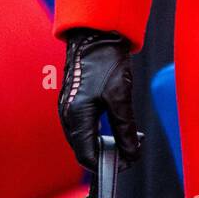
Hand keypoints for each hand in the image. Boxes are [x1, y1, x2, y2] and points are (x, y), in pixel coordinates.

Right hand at [58, 28, 141, 173]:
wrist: (95, 32)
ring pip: (84, 138)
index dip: (107, 164)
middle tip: (131, 150)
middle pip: (84, 149)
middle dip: (108, 154)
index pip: (87, 156)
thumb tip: (131, 152)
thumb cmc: (105, 60)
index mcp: (76, 116)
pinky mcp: (72, 100)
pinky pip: (83, 125)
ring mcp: (67, 107)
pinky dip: (99, 131)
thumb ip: (125, 128)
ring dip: (104, 143)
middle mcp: (66, 115)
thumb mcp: (120, 96)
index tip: (126, 162)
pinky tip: (116, 125)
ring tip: (128, 137)